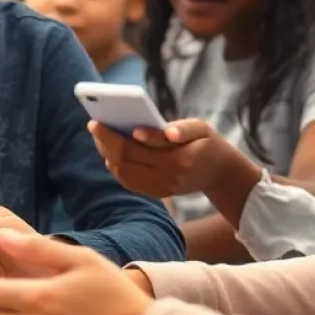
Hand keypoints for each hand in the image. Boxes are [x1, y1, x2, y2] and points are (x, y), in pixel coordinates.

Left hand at [89, 119, 230, 197]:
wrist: (221, 173)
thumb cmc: (207, 143)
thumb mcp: (201, 129)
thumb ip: (181, 128)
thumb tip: (159, 131)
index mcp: (180, 159)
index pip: (138, 148)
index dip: (115, 136)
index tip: (98, 122)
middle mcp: (169, 177)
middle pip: (126, 160)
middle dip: (106, 142)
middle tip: (93, 124)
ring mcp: (162, 187)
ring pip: (124, 173)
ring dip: (107, 154)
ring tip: (99, 135)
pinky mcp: (158, 192)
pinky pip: (129, 181)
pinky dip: (116, 167)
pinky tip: (109, 151)